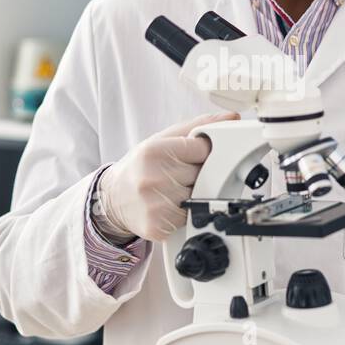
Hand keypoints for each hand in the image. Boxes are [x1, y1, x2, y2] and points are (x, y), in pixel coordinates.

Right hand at [95, 111, 238, 241]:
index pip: (203, 148)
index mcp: (153, 151)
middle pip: (204, 174)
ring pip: (200, 197)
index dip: (203, 152)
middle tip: (181, 174)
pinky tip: (172, 206)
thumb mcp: (162, 139)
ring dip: (196, 194)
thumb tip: (231, 117)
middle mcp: (152, 178)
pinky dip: (187, 213)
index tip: (193, 155)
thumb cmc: (141, 166)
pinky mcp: (158, 226)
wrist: (113, 198)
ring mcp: (155, 205)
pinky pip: (190, 219)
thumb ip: (197, 126)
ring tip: (176, 190)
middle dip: (200, 174)